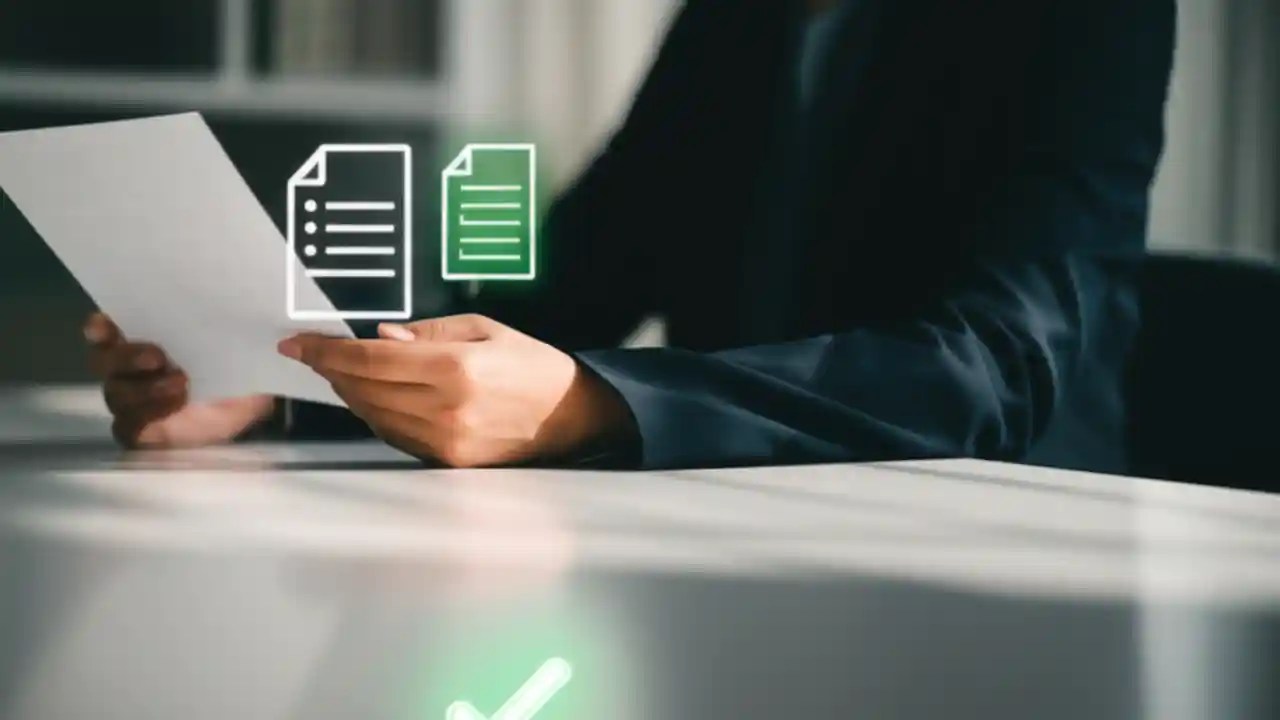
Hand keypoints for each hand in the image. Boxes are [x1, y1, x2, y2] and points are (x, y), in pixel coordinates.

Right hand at [84, 313, 274, 447]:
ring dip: (145, 390)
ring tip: (180, 385)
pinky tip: (170, 410)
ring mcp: (132, 402)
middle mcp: (129, 369)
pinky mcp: (141, 433)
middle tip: (158, 357)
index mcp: (142, 338)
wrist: (247, 405)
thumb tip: (281, 336)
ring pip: (117, 394)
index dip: (100, 328)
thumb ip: (248, 334)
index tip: (108, 323)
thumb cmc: (233, 364)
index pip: (104, 332)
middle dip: (126, 357)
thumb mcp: (242, 345)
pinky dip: (145, 419)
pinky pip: (127, 428)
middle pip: (105, 362)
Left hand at [277, 314, 634, 466]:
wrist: (572, 416)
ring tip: (339, 372)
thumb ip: (427, 332)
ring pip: (373, 415)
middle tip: (313, 353)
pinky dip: (374, 414)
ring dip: (349, 393)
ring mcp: (445, 441)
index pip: (370, 359)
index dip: (326, 351)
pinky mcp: (448, 461)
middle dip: (331, 370)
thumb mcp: (485, 329)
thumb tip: (379, 337)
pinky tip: (370, 397)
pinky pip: (394, 435)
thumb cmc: (532, 366)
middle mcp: (445, 408)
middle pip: (364, 389)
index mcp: (455, 368)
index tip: (296, 343)